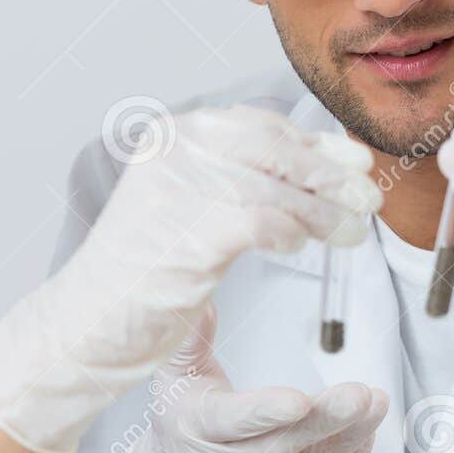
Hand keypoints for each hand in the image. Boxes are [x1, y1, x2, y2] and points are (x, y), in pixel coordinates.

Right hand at [0, 102, 382, 452]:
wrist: (85, 326)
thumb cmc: (139, 275)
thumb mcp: (186, 205)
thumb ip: (236, 178)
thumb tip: (315, 164)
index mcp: (173, 137)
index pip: (260, 126)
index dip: (314, 145)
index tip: (352, 164)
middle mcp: (173, 152)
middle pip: (276, 149)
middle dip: (330, 174)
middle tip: (368, 198)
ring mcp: (179, 190)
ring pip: (278, 188)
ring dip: (323, 212)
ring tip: (351, 231)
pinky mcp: (189, 234)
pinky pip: (264, 222)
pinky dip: (291, 232)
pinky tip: (299, 247)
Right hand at [121, 306, 387, 452]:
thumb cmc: (182, 421)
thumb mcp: (175, 376)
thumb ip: (189, 338)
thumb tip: (202, 298)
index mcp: (198, 429)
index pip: (234, 422)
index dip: (267, 412)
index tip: (300, 399)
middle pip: (283, 446)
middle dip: (328, 419)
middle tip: (362, 394)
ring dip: (349, 438)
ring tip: (376, 403)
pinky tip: (364, 437)